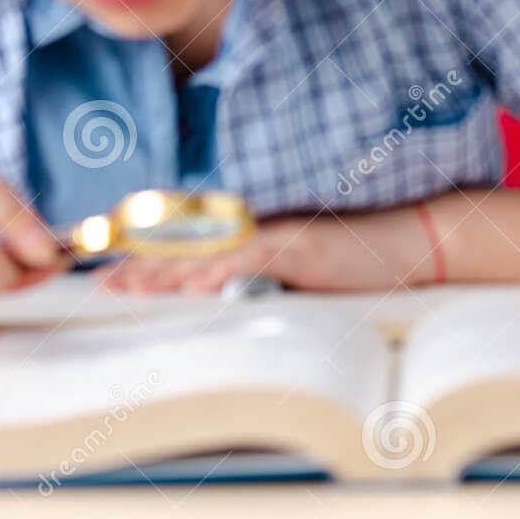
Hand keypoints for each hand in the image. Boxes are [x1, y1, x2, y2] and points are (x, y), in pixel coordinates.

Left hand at [100, 208, 438, 293]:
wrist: (413, 239)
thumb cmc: (359, 256)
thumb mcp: (300, 270)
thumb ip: (260, 275)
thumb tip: (215, 292)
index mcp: (257, 231)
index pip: (194, 243)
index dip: (152, 258)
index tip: (115, 276)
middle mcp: (261, 227)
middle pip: (190, 243)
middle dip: (145, 265)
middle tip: (106, 284)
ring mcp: (279, 233)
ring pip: (212, 248)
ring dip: (170, 268)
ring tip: (132, 285)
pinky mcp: (301, 245)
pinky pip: (254, 255)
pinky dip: (222, 266)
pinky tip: (196, 278)